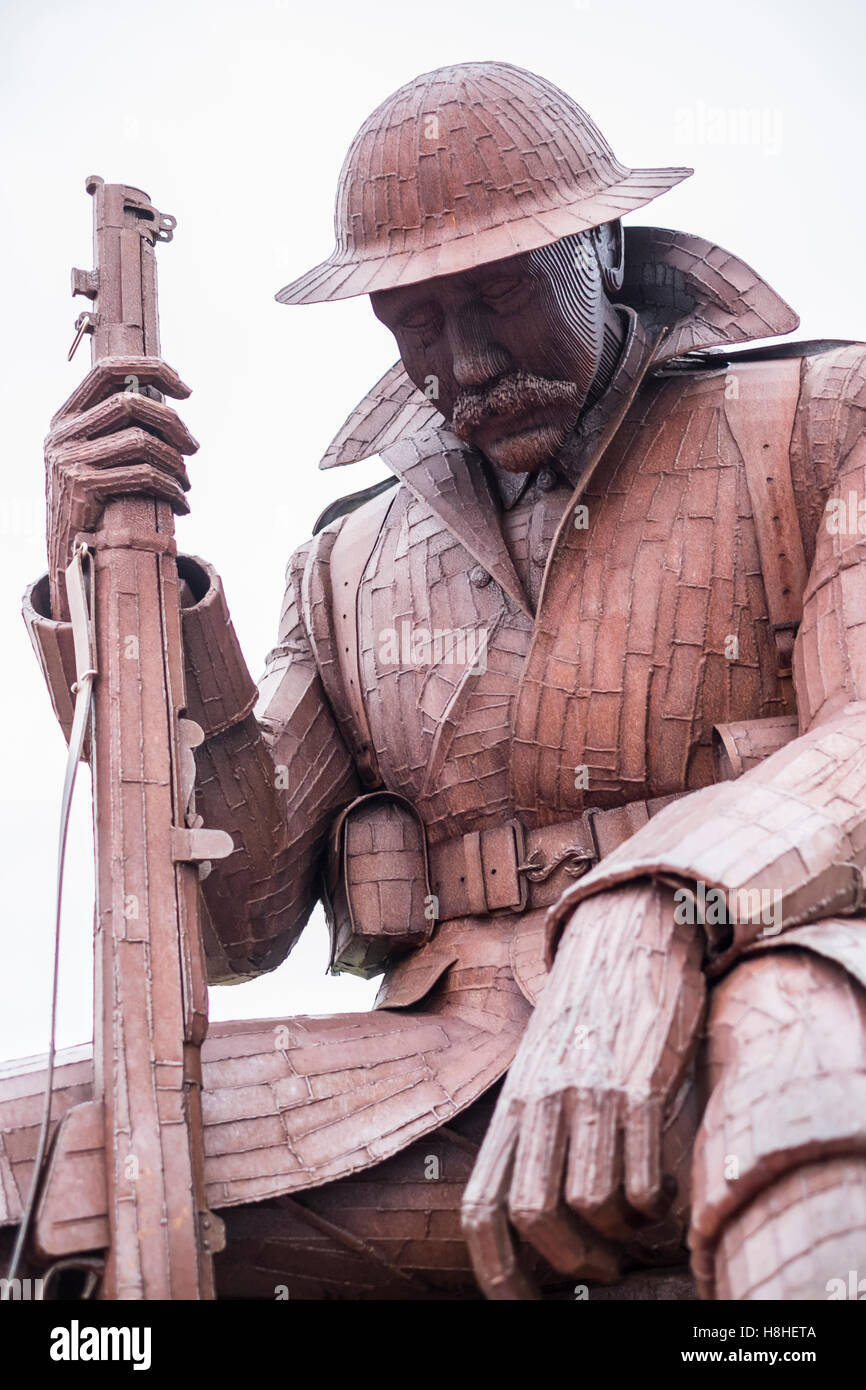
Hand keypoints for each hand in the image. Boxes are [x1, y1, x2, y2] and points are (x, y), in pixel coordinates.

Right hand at [44, 357, 197, 616]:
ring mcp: (71, 458)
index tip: (186, 390)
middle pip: (131, 403)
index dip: (150, 370)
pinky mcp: (84, 486)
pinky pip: (144, 476)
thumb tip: (169, 411)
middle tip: (194, 446)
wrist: (65, 546)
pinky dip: (172, 489)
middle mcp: (63, 432)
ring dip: (176, 463)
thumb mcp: (89, 454)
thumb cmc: (89, 497)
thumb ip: (114, 429)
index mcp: (65, 416)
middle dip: (173, 423)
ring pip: (142, 441)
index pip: (107, 371)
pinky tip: (182, 503)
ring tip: (186, 481)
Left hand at [461, 880, 705, 1297]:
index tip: (522, 1305)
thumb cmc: (588, 1015)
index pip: (483, 1207)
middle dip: (571, 1261)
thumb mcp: (541, 1068)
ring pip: (590, 1203)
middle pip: (532, 1216)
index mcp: (514, 1106)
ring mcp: (590, 1093)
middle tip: (603, 1265)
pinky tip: (664, 1191)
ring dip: (619, 1235)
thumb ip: (533, 1129)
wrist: (626, 936)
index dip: (498, 1272)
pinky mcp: (639, 1084)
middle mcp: (542, 1102)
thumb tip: (534, 1210)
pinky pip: (644, 1175)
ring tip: (637, 1227)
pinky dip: (655, 1204)